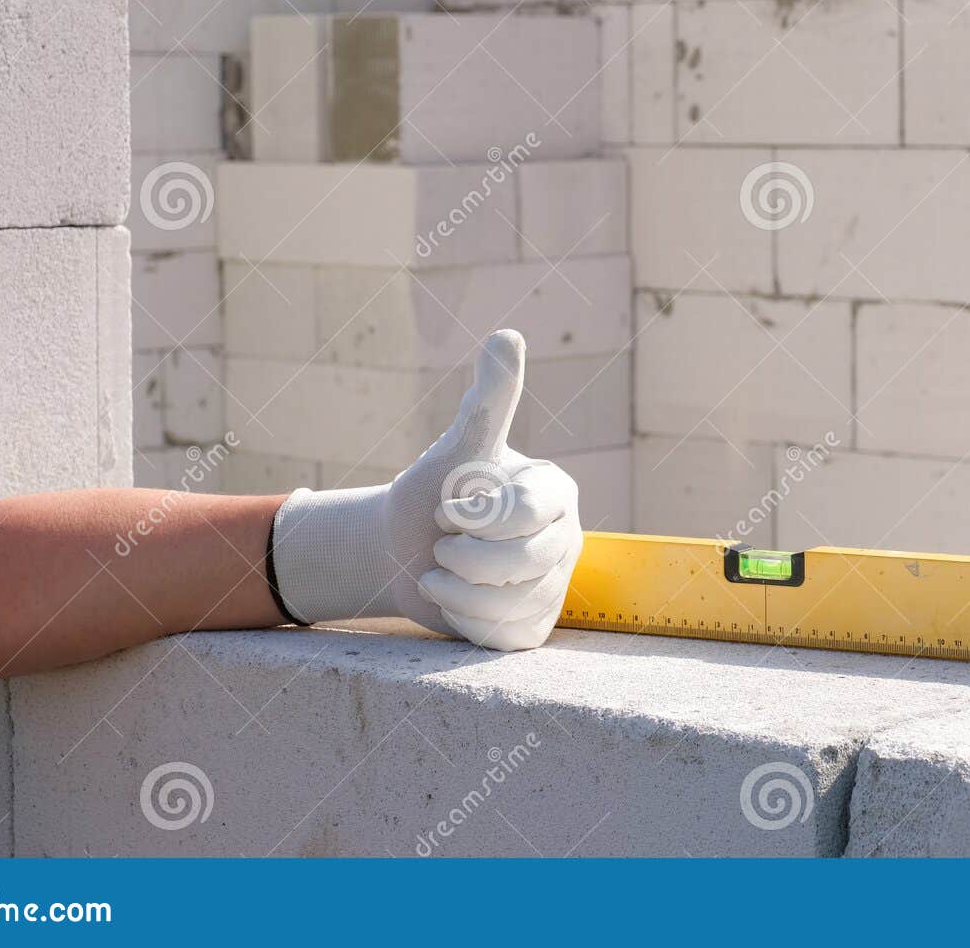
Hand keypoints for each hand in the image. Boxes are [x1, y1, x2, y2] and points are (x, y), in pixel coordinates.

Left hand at [268, 329, 582, 651]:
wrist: (403, 551)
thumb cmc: (434, 492)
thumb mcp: (458, 447)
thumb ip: (489, 400)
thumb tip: (508, 335)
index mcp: (555, 491)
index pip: (528, 511)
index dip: (477, 515)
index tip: (449, 506)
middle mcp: (566, 538)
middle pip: (523, 563)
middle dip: (463, 555)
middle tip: (442, 542)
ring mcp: (555, 586)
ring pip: (513, 602)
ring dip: (456, 588)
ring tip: (441, 569)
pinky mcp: (534, 627)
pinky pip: (505, 635)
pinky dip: (465, 620)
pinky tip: (454, 599)